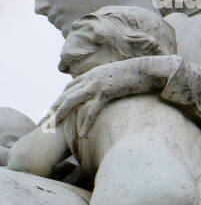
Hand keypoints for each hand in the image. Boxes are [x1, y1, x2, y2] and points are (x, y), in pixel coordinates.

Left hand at [53, 56, 179, 132]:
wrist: (152, 69)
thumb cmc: (140, 74)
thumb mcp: (121, 76)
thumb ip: (111, 82)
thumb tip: (111, 90)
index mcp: (94, 73)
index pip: (71, 87)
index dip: (61, 98)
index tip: (54, 110)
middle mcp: (92, 77)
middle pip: (66, 94)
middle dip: (53, 108)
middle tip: (45, 122)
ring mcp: (98, 84)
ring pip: (72, 100)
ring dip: (60, 114)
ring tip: (53, 126)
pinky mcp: (107, 92)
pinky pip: (92, 110)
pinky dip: (86, 123)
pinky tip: (81, 134)